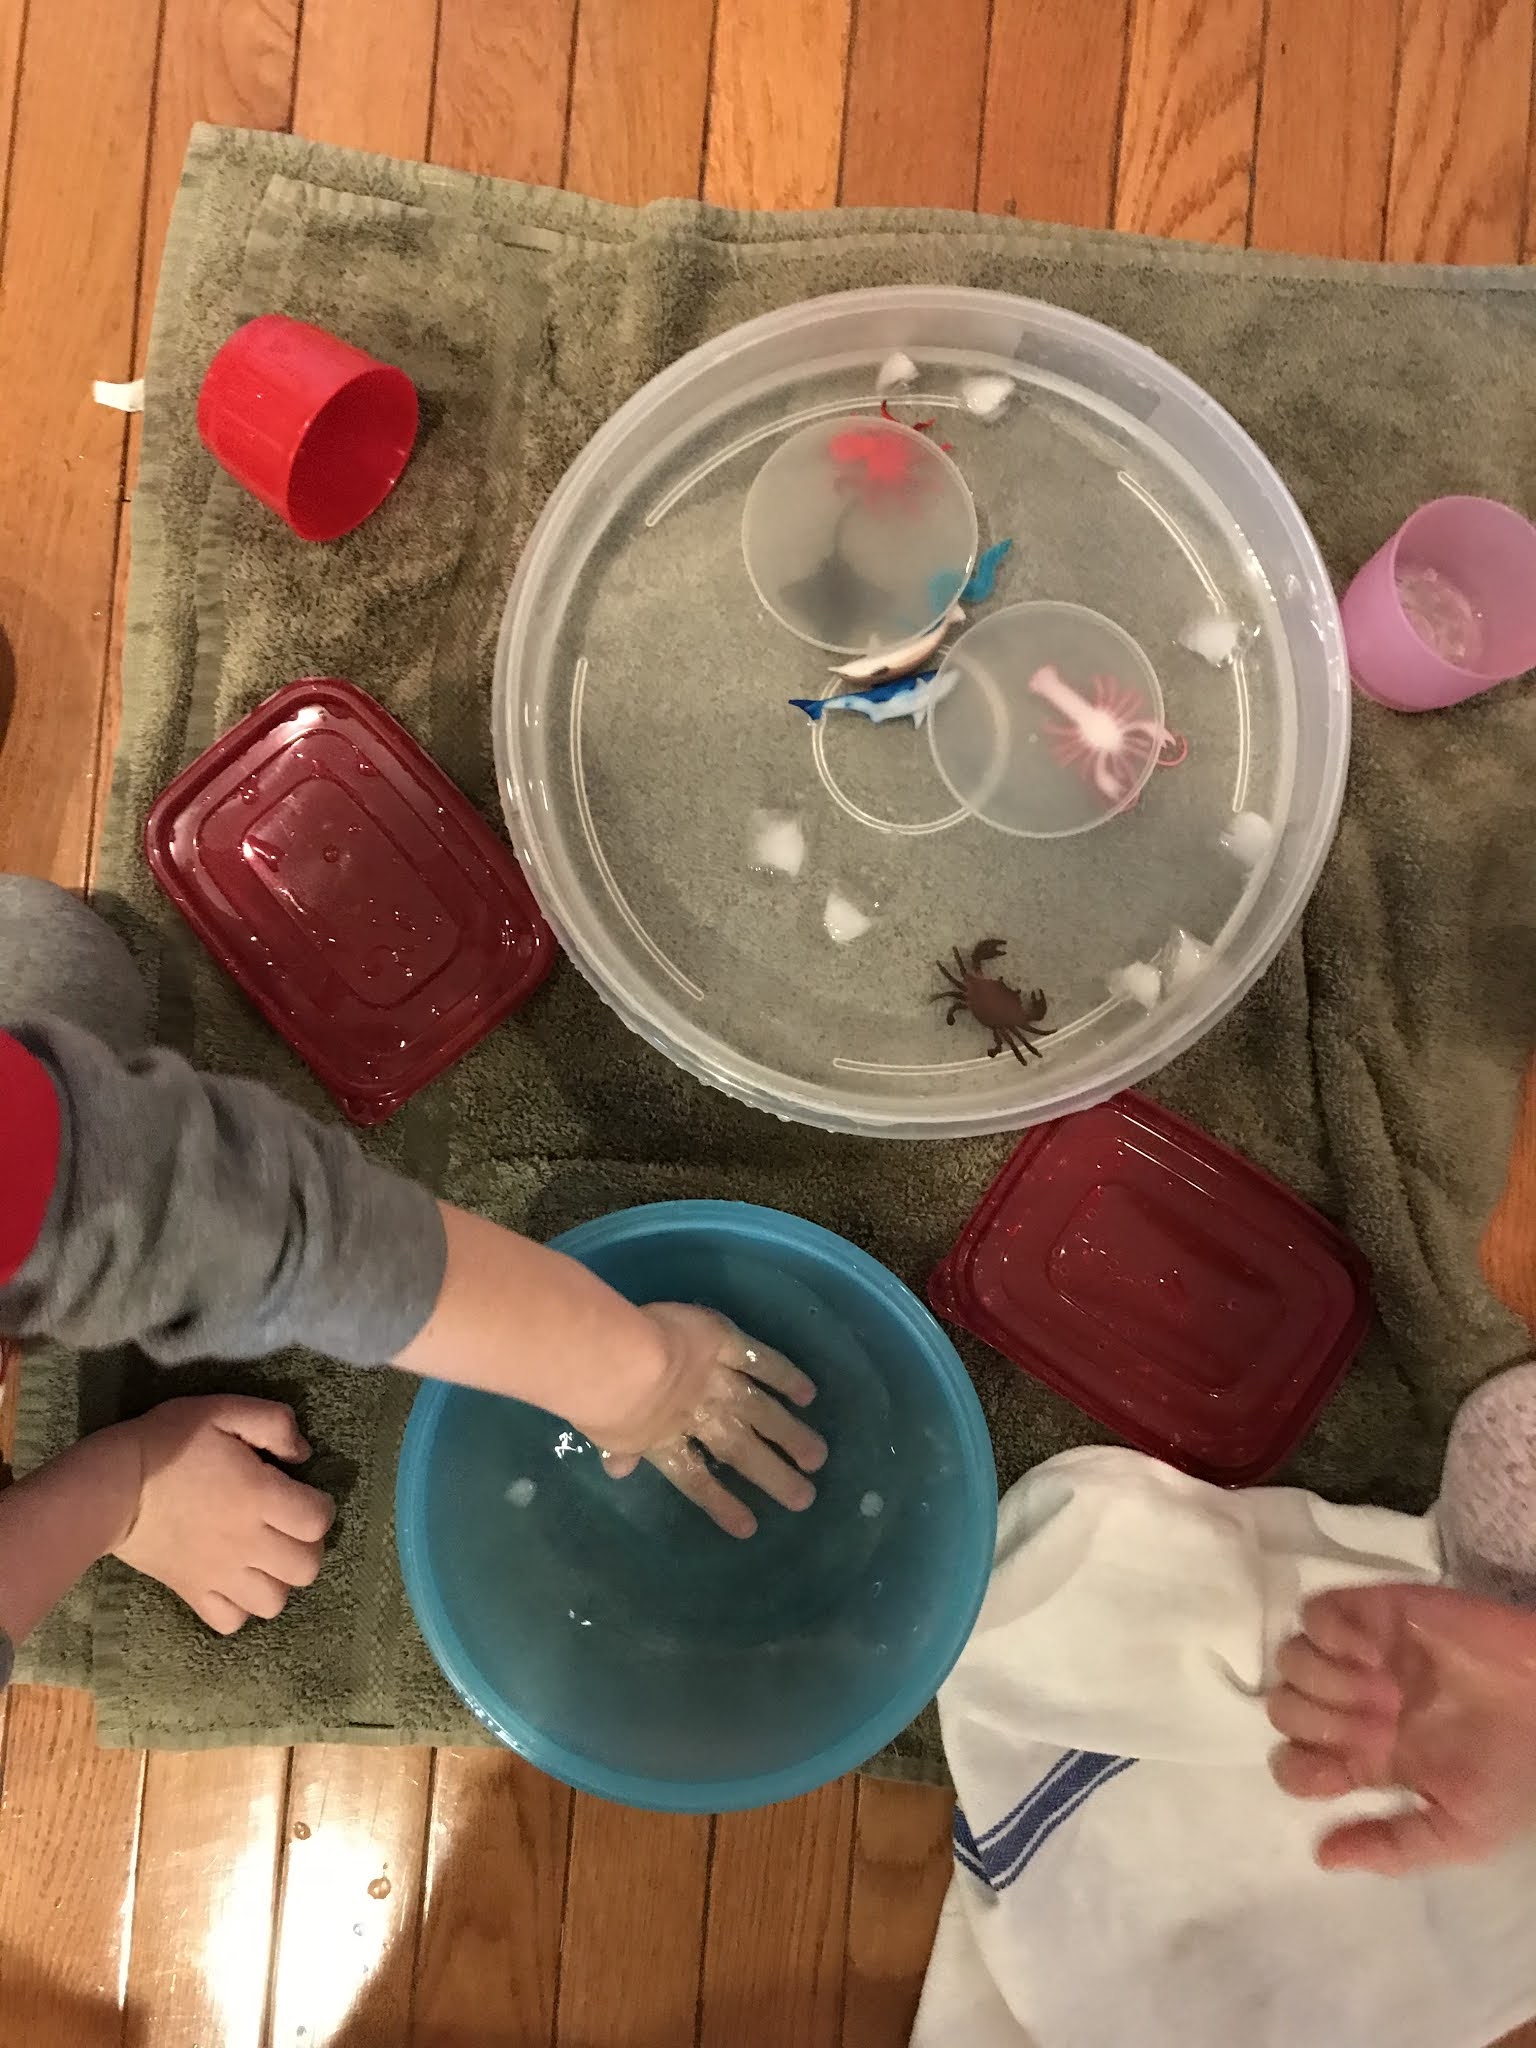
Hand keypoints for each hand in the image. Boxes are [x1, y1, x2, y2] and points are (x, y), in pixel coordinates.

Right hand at [109, 1396, 335, 1634]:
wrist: (111, 1486)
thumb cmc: (170, 1441)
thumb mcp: (225, 1409)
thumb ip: (274, 1424)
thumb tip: (303, 1454)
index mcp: (259, 1497)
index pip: (318, 1521)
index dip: (319, 1508)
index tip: (299, 1495)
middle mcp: (247, 1543)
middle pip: (307, 1568)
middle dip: (306, 1547)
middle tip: (284, 1527)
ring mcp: (219, 1574)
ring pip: (274, 1603)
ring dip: (276, 1580)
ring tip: (261, 1556)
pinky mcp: (192, 1592)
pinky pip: (231, 1621)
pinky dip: (239, 1607)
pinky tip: (232, 1580)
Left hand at [597, 1304, 826, 1539]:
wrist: (620, 1365)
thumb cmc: (601, 1401)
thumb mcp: (604, 1430)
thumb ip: (620, 1449)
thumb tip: (618, 1469)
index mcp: (664, 1438)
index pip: (695, 1477)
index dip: (720, 1502)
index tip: (750, 1528)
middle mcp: (698, 1415)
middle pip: (741, 1450)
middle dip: (774, 1474)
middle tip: (805, 1498)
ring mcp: (715, 1381)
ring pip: (760, 1411)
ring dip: (789, 1434)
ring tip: (818, 1458)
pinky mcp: (725, 1343)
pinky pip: (760, 1361)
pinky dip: (785, 1376)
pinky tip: (808, 1393)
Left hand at [1267, 1582, 1535, 1873]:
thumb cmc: (1513, 1770)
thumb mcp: (1461, 1831)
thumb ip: (1393, 1847)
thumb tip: (1322, 1857)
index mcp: (1365, 1757)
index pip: (1291, 1762)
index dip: (1299, 1769)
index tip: (1342, 1775)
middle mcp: (1350, 1704)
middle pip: (1282, 1707)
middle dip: (1319, 1723)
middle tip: (1379, 1728)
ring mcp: (1358, 1654)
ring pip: (1290, 1659)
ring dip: (1328, 1681)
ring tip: (1385, 1693)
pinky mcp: (1375, 1610)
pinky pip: (1316, 1613)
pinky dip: (1332, 1635)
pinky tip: (1372, 1655)